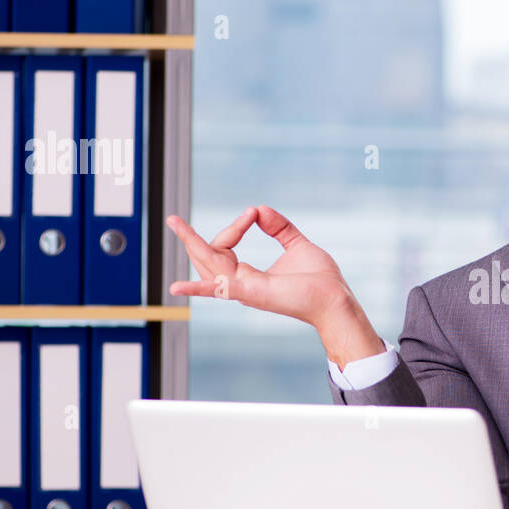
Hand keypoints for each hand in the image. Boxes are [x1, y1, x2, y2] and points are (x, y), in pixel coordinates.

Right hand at [166, 206, 385, 365]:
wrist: (335, 298)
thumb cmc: (319, 279)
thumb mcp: (296, 244)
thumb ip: (278, 227)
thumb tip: (259, 209)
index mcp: (249, 275)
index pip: (224, 247)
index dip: (234, 226)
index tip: (253, 213)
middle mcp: (241, 283)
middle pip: (207, 258)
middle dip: (190, 238)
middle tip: (172, 219)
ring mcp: (244, 290)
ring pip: (208, 264)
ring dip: (191, 243)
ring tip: (174, 223)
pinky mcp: (252, 294)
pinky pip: (219, 289)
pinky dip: (197, 288)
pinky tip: (176, 287)